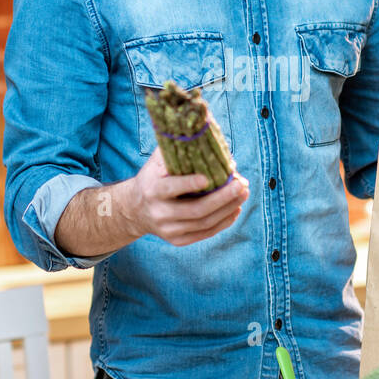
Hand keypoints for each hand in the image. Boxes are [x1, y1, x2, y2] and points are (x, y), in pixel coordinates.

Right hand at [129, 147, 248, 246]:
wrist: (136, 209)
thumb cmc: (154, 177)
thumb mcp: (157, 161)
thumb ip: (177, 148)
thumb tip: (206, 138)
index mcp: (152, 190)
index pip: (171, 188)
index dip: (189, 184)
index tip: (208, 178)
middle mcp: (159, 213)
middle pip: (196, 210)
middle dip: (222, 198)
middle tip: (242, 184)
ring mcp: (168, 230)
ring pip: (204, 223)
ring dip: (228, 209)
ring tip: (243, 194)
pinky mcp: (177, 240)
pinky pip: (205, 233)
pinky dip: (224, 222)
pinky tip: (235, 209)